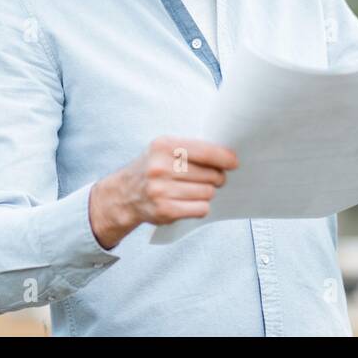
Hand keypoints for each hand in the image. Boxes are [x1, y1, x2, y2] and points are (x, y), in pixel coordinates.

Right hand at [89, 137, 238, 248]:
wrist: (123, 194)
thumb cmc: (153, 168)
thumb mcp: (164, 149)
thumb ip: (191, 149)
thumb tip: (227, 157)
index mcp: (163, 146)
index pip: (205, 151)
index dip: (224, 158)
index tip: (234, 162)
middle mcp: (160, 167)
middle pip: (210, 174)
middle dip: (217, 177)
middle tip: (215, 178)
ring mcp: (161, 190)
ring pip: (207, 193)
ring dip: (208, 192)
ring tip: (199, 189)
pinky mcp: (165, 211)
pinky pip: (200, 209)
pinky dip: (201, 206)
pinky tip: (192, 202)